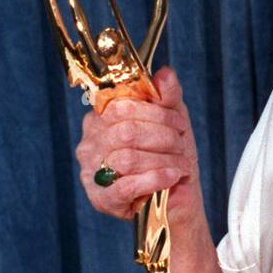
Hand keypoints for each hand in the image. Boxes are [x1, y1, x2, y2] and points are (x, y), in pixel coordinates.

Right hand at [75, 65, 201, 220]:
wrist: (176, 198)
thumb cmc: (169, 156)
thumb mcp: (173, 120)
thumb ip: (167, 97)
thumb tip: (165, 73)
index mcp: (102, 118)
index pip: (121, 106)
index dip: (155, 113)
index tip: (179, 123)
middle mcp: (90, 143)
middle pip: (125, 132)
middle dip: (163, 137)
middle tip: (181, 145)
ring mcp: (92, 172)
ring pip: (126, 158)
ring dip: (163, 160)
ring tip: (181, 164)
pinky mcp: (102, 199)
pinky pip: (126, 186)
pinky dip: (155, 179)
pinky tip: (173, 177)